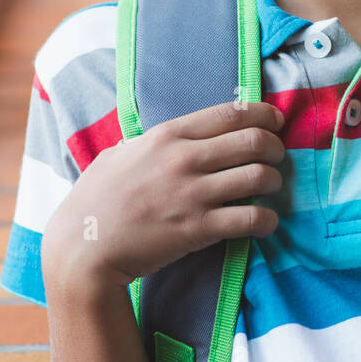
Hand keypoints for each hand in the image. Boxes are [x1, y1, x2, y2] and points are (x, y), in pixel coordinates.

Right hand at [42, 99, 285, 291]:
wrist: (83, 249)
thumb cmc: (95, 200)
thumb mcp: (120, 154)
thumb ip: (153, 142)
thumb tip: (175, 136)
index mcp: (168, 135)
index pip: (231, 112)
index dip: (264, 114)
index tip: (276, 121)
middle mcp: (184, 159)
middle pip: (254, 140)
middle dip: (275, 147)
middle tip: (277, 157)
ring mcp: (193, 194)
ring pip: (259, 176)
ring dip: (274, 181)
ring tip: (270, 188)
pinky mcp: (199, 228)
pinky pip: (251, 219)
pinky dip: (268, 220)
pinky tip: (266, 222)